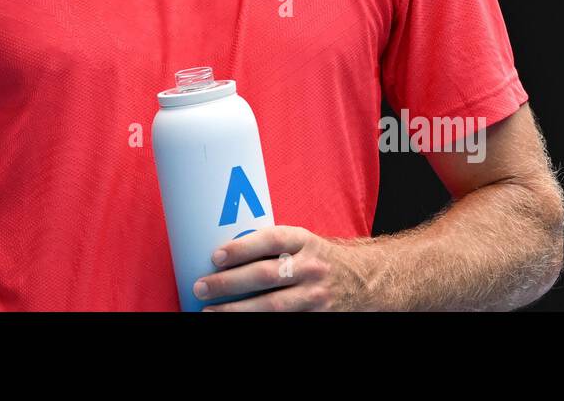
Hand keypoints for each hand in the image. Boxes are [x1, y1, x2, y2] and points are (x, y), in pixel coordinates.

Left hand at [193, 225, 370, 310]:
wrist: (362, 280)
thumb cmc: (317, 257)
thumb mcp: (301, 242)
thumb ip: (271, 246)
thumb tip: (222, 253)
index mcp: (303, 240)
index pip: (270, 240)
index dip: (241, 248)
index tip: (215, 257)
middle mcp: (310, 267)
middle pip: (265, 275)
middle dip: (228, 283)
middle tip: (201, 287)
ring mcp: (315, 295)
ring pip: (271, 305)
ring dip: (236, 310)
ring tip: (210, 312)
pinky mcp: (317, 317)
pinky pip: (284, 321)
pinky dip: (257, 323)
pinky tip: (236, 323)